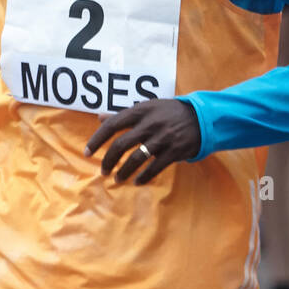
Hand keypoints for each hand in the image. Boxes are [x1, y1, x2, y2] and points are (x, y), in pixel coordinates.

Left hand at [84, 98, 200, 184]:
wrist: (201, 117)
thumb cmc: (168, 112)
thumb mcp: (147, 107)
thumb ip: (123, 114)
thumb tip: (99, 118)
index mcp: (141, 110)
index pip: (112, 125)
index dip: (97, 139)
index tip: (87, 152)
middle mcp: (150, 124)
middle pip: (121, 144)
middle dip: (108, 160)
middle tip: (103, 170)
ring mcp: (162, 138)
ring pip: (136, 159)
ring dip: (123, 171)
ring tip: (117, 178)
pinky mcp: (173, 151)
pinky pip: (154, 168)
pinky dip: (143, 177)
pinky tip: (137, 181)